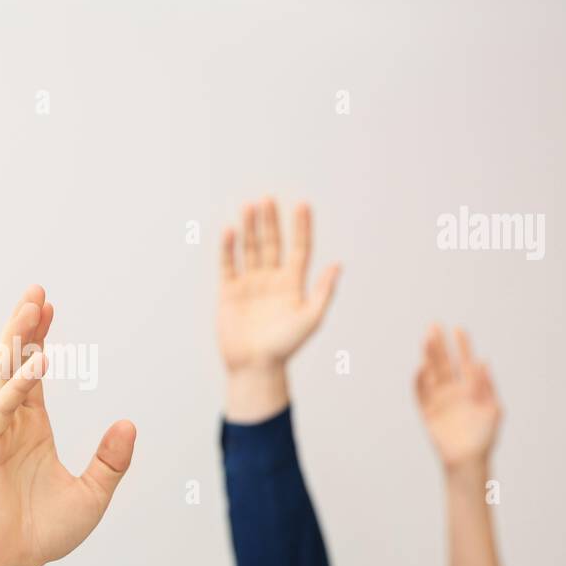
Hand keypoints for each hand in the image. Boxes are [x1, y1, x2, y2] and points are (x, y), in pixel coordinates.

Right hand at [0, 286, 135, 565]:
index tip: (48, 306)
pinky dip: (17, 385)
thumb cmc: (43, 532)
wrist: (12, 565)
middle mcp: (8, 424)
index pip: (31, 372)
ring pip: (1, 377)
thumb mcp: (92, 494)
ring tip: (28, 309)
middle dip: (23, 327)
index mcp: (30, 428)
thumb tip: (129, 424)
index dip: (39, 338)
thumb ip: (111, 460)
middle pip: (13, 364)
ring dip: (14, 342)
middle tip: (36, 292)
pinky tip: (36, 363)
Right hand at [217, 198, 339, 421]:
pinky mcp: (229, 292)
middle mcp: (271, 280)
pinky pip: (228, 265)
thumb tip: (338, 264)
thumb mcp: (311, 319)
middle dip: (270, 221)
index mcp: (293, 284)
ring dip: (250, 228)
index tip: (302, 204)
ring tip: (249, 206)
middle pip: (272, 244)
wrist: (255, 367)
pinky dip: (228, 248)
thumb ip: (323, 292)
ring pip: (250, 249)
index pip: (299, 249)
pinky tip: (230, 231)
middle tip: (268, 199)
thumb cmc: (285, 346)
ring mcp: (249, 284)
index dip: (301, 227)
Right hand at [414, 325, 500, 468]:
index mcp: (471, 389)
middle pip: (444, 363)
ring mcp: (440, 400)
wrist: (467, 460)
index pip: (464, 362)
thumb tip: (482, 362)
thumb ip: (485, 386)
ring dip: (428, 357)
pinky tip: (421, 368)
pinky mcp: (427, 411)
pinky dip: (419, 380)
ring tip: (425, 340)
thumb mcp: (492, 409)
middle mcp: (454, 391)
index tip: (458, 329)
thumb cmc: (484, 437)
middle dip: (440, 346)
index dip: (462, 346)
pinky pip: (420, 393)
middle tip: (434, 326)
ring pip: (431, 373)